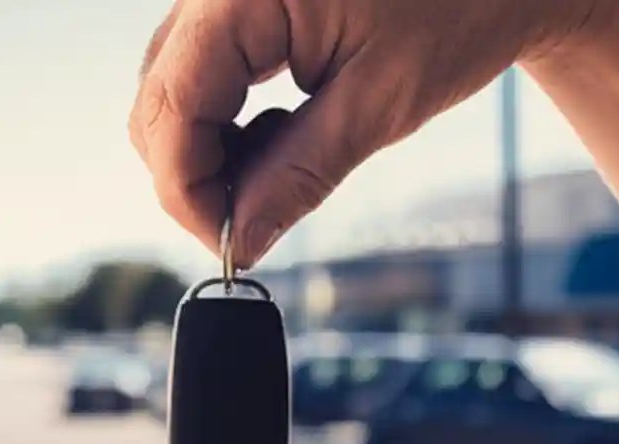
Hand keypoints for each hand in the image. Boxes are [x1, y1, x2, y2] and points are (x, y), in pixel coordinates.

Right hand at [131, 0, 603, 266]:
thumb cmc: (458, 10)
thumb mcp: (379, 105)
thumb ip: (297, 176)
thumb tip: (239, 242)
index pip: (173, 105)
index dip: (187, 188)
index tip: (227, 244)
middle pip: (159, 103)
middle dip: (194, 178)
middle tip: (250, 224)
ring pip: (171, 95)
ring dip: (207, 155)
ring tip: (276, 175)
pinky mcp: (235, 7)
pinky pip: (199, 77)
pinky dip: (223, 125)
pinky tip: (273, 138)